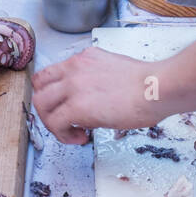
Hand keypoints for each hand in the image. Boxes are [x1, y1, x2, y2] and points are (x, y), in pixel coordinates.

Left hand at [33, 47, 156, 144]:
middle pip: (39, 87)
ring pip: (41, 104)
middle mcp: (74, 68)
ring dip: (52, 122)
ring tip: (71, 132)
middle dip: (49, 108)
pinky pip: (54, 123)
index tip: (64, 105)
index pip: (51, 73)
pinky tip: (80, 138)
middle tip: (64, 121)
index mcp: (84, 58)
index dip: (53, 93)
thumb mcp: (115, 71)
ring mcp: (72, 85)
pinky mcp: (76, 106)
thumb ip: (96, 81)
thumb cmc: (148, 84)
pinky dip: (63, 135)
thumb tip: (93, 103)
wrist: (156, 87)